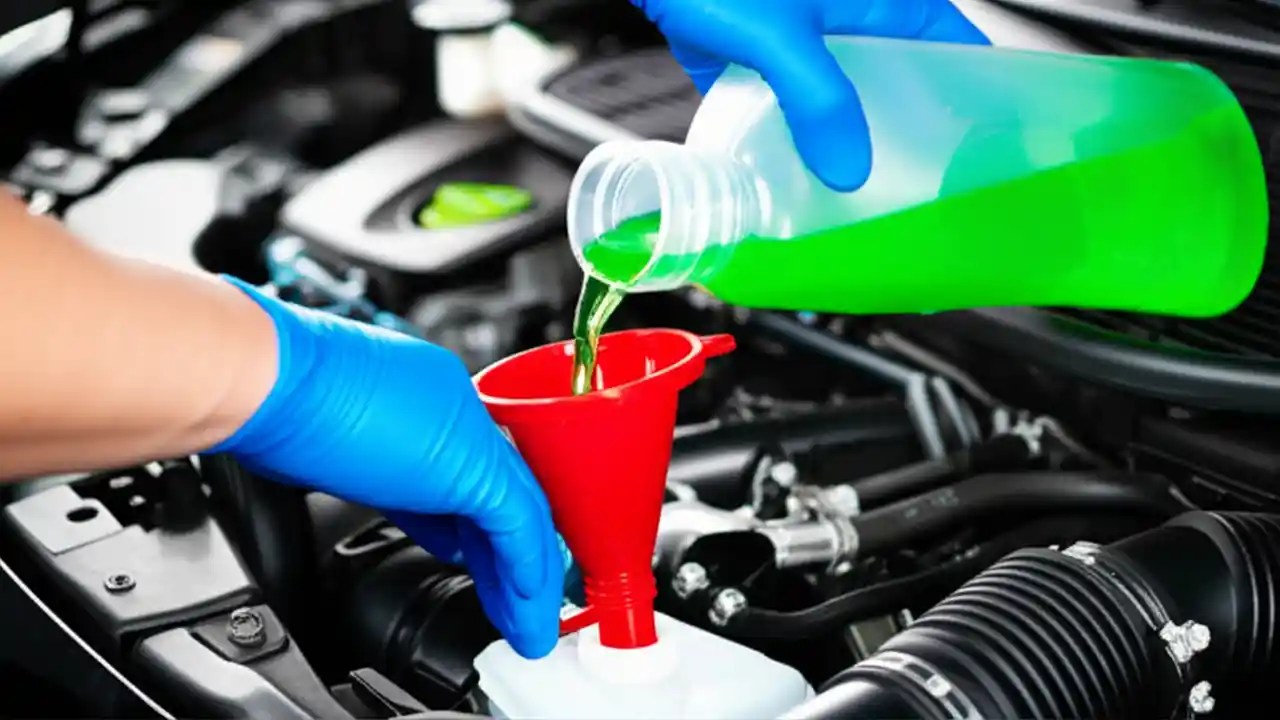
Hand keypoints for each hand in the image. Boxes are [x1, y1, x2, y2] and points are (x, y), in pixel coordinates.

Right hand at [209, 277, 562, 658]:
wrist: (265, 379)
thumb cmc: (273, 397)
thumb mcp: (336, 442)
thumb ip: (376, 474)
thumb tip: (385, 497)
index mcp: (424, 390)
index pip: (467, 464)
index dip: (475, 520)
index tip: (473, 554)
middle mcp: (455, 404)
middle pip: (502, 489)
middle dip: (511, 554)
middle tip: (524, 597)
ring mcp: (466, 430)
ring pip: (521, 511)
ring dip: (526, 576)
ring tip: (531, 621)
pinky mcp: (469, 465)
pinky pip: (517, 527)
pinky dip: (525, 570)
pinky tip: (527, 604)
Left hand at [631, 0, 988, 190]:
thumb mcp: (782, 36)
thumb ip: (818, 100)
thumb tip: (849, 171)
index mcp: (879, 2)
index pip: (952, 47)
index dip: (974, 94)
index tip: (986, 147)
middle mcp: (849, 22)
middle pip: (898, 84)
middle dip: (906, 135)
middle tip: (916, 190)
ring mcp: (804, 43)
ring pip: (843, 102)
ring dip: (848, 143)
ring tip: (862, 194)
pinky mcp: (757, 62)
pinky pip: (788, 109)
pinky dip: (794, 140)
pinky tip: (798, 178)